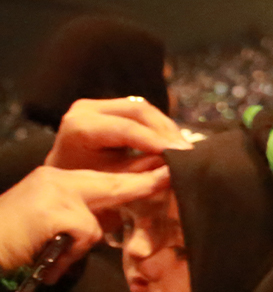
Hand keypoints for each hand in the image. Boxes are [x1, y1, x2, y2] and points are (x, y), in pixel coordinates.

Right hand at [0, 164, 169, 274]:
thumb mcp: (53, 225)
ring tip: (52, 253)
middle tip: (170, 176)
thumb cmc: (14, 244)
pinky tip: (47, 255)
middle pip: (110, 185)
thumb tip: (118, 218)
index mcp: (55, 180)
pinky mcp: (55, 210)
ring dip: (79, 245)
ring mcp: (54, 192)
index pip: (103, 177)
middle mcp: (54, 178)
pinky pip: (84, 237)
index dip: (136, 178)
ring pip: (95, 223)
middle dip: (144, 186)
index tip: (165, 173)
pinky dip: (70, 253)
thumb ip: (83, 216)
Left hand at [46, 98, 188, 172]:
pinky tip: (172, 142)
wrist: (66, 178)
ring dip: (165, 128)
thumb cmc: (85, 186)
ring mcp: (96, 105)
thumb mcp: (115, 181)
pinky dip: (158, 126)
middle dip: (166, 131)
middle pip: (138, 110)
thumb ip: (143, 172)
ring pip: (142, 108)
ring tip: (182, 148)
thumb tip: (175, 165)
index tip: (182, 154)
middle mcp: (86, 109)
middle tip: (187, 150)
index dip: (157, 140)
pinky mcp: (106, 107)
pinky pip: (140, 111)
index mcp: (79, 127)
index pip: (126, 128)